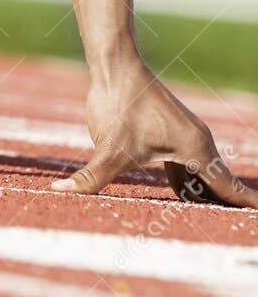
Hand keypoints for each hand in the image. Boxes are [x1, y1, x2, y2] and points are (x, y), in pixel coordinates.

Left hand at [52, 61, 257, 205]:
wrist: (116, 67)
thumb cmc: (118, 104)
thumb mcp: (107, 149)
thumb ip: (90, 177)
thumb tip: (58, 192)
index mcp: (195, 151)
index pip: (227, 187)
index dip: (244, 205)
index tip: (255, 219)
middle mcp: (198, 142)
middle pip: (220, 184)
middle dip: (227, 207)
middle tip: (231, 230)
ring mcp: (186, 136)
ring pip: (204, 175)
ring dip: (208, 198)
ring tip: (214, 222)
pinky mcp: (170, 133)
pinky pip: (188, 166)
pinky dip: (190, 184)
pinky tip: (184, 199)